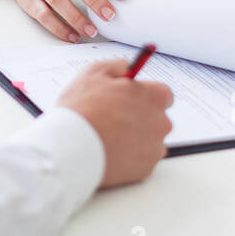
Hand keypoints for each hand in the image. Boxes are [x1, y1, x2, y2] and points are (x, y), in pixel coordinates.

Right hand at [57, 59, 172, 186]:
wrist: (70, 149)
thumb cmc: (82, 110)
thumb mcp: (93, 73)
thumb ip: (117, 66)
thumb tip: (127, 67)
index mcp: (151, 97)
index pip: (164, 94)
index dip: (146, 96)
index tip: (133, 99)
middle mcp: (160, 122)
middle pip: (157, 118)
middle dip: (140, 118)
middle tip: (114, 119)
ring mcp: (155, 147)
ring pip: (149, 140)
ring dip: (135, 138)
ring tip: (108, 138)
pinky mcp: (146, 169)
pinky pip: (142, 160)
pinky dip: (130, 157)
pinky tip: (110, 152)